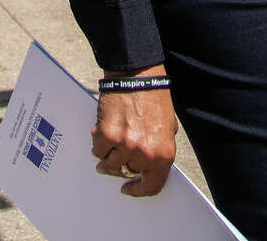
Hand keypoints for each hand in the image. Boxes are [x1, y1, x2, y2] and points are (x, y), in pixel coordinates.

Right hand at [92, 67, 176, 196]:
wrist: (138, 76)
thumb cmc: (155, 99)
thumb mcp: (168, 128)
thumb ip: (158, 150)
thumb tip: (146, 165)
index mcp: (163, 154)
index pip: (151, 186)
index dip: (139, 190)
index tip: (129, 188)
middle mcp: (144, 153)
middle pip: (127, 173)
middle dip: (122, 166)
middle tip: (116, 157)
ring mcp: (125, 145)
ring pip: (110, 164)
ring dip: (108, 156)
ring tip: (109, 144)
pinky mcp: (107, 135)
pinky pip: (98, 150)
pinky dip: (99, 144)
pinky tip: (102, 133)